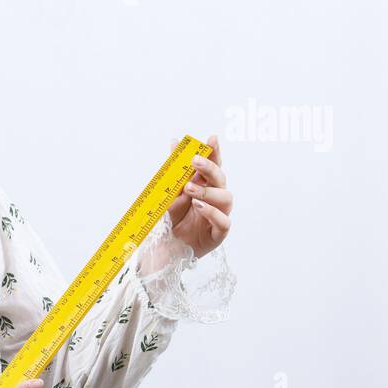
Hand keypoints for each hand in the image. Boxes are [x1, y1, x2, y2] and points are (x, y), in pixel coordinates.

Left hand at [168, 133, 233, 258]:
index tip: (211, 139)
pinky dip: (211, 212)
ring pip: (225, 198)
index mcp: (204, 187)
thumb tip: (174, 142)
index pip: (213, 166)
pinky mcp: (217, 234)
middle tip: (195, 161)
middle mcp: (215, 199)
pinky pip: (223, 222)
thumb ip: (174, 170)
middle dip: (209, 168)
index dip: (215, 152)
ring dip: (207, 191)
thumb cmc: (170, 220)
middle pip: (221, 179)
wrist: (163, 248)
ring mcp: (218, 216)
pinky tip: (198, 206)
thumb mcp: (168, 193)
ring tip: (189, 189)